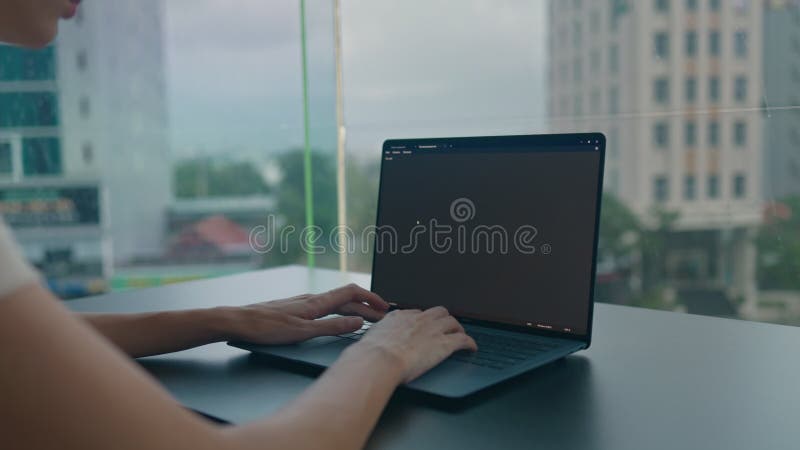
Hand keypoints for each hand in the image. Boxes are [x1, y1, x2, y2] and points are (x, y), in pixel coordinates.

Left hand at [221, 283, 388, 344]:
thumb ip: (332, 327)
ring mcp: (303, 303)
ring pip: (335, 302)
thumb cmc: (267, 327)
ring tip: (366, 317)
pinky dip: (339, 311)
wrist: (238, 321)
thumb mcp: (302, 332)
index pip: (351, 292)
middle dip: (366, 305)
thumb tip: (358, 320)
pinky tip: (338, 318)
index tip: (385, 307)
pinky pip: (325, 307)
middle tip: (383, 317)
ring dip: (354, 308)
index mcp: (316, 302)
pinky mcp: (295, 309)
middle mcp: (312, 299)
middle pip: (346, 298)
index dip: (370, 298)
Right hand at [351, 307, 476, 382]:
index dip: (422, 320)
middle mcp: (418, 319)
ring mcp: (433, 330)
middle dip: (442, 318)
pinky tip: (472, 348)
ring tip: (459, 334)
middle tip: (444, 327)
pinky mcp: (444, 344)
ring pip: (453, 321)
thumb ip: (375, 338)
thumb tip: (370, 344)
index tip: (422, 325)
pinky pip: (463, 339)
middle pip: (437, 311)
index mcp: (399, 317)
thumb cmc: (370, 353)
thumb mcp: (370, 339)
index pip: (415, 313)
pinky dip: (470, 343)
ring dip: (457, 328)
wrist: (379, 358)